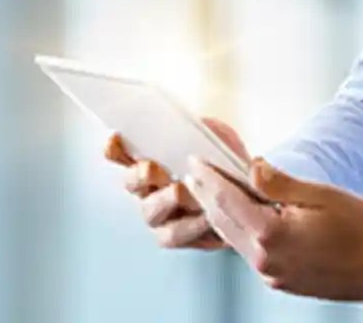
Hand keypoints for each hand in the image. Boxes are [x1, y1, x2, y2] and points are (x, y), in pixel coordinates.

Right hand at [103, 117, 250, 250]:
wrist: (248, 198)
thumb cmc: (228, 164)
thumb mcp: (222, 139)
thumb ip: (208, 130)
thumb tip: (198, 126)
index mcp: (150, 160)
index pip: (121, 153)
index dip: (115, 147)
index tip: (118, 136)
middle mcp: (148, 188)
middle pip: (131, 182)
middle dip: (140, 174)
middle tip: (152, 167)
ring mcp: (158, 215)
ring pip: (149, 211)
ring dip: (165, 200)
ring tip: (184, 192)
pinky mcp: (175, 236)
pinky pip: (172, 234)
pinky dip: (189, 225)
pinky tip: (207, 216)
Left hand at [185, 157, 362, 305]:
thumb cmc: (361, 230)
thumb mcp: (320, 195)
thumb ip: (279, 183)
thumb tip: (252, 168)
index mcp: (272, 234)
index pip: (227, 200)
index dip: (209, 177)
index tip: (196, 161)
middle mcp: (266, 259)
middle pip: (222, 221)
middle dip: (206, 195)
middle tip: (195, 173)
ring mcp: (272, 274)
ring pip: (233, 239)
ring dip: (220, 214)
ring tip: (212, 191)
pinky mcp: (281, 281)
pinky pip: (249, 252)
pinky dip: (239, 231)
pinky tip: (242, 216)